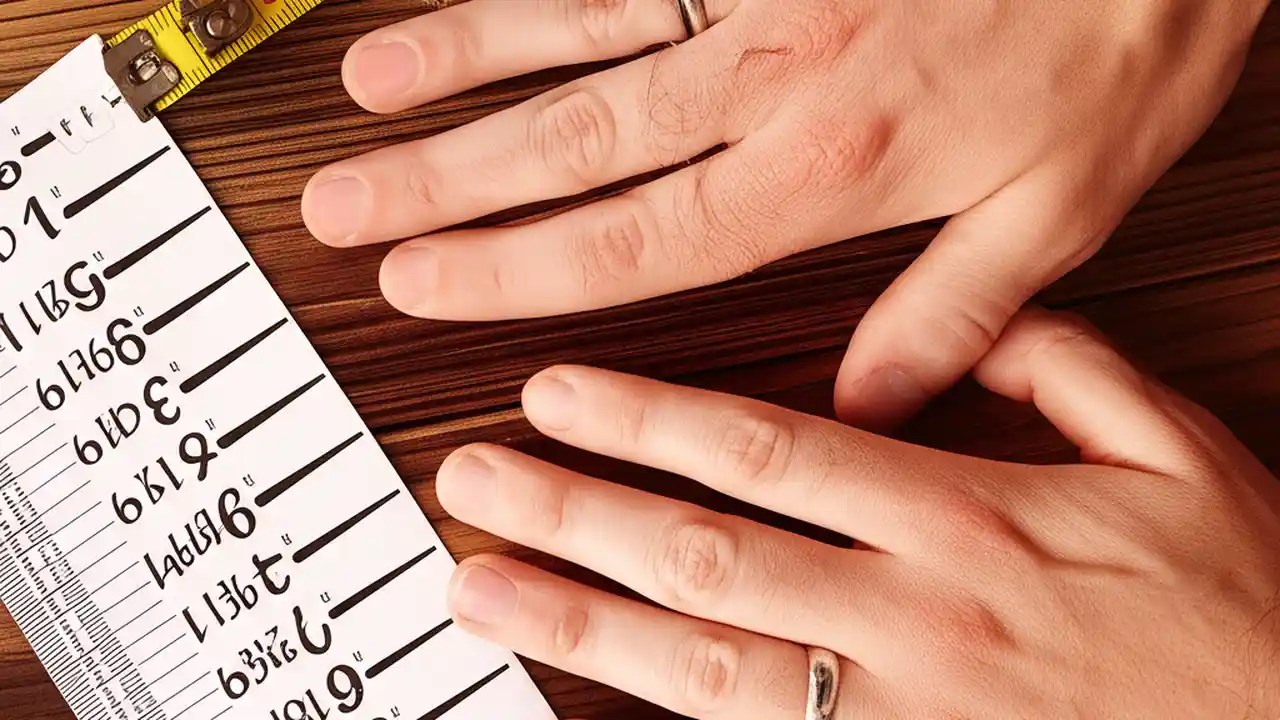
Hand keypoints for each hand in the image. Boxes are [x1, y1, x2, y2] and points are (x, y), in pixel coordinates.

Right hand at [303, 0, 1267, 427]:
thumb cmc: (1127, 36)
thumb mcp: (1063, 207)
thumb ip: (951, 311)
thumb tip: (868, 407)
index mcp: (832, 161)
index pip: (638, 235)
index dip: (517, 268)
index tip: (422, 280)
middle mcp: (771, 70)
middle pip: (572, 139)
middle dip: (445, 179)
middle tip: (341, 203)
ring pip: (579, 30)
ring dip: (463, 60)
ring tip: (368, 92)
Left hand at [433, 310, 1279, 718]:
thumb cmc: (1241, 610)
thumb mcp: (1182, 457)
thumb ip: (1072, 372)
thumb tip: (982, 325)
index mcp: (969, 518)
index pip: (769, 451)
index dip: (647, 420)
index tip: (559, 393)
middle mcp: (915, 618)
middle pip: (706, 557)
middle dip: (574, 515)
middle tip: (474, 482)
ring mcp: (903, 715)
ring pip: (708, 668)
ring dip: (582, 626)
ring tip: (486, 590)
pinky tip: (597, 709)